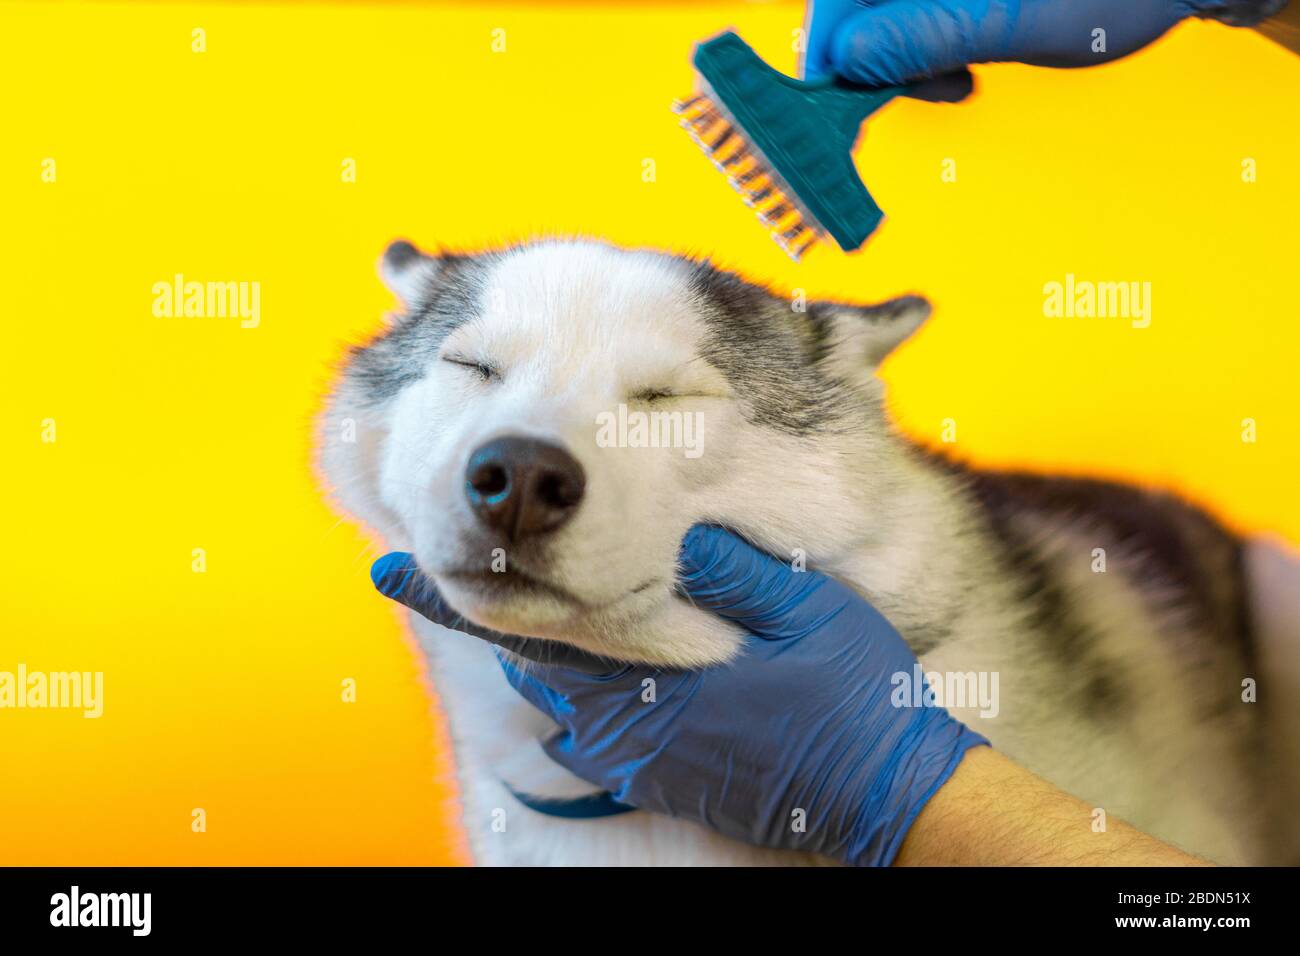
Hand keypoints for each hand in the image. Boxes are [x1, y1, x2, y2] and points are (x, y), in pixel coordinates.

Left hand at [371, 524, 987, 865]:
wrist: (882, 794)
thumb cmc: (848, 694)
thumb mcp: (802, 607)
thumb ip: (726, 569)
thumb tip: (663, 530)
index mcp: (650, 672)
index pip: (528, 625)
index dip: (455, 596)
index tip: (391, 564)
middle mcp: (627, 721)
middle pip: (527, 661)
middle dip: (480, 613)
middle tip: (431, 569)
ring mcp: (638, 756)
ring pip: (554, 695)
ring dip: (530, 648)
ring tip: (514, 598)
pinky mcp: (656, 776)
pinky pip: (588, 730)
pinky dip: (569, 688)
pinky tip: (582, 661)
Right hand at [802, 0, 1286, 85]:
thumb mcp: (1012, 19)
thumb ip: (923, 35)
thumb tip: (848, 64)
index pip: (831, 10)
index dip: (826, 67)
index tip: (833, 121)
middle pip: (845, 18)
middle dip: (861, 70)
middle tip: (910, 103)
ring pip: (872, 26)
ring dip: (895, 68)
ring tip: (953, 82)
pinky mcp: (943, 3)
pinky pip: (903, 26)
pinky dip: (921, 58)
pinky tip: (958, 68)